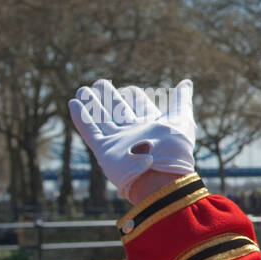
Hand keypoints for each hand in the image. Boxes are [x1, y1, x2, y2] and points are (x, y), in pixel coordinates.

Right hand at [68, 79, 197, 201]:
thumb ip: (181, 100)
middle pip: (118, 110)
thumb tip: (187, 82)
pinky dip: (81, 117)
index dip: (134, 96)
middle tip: (100, 83)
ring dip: (92, 103)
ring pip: (102, 118)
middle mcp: (133, 133)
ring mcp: (118, 141)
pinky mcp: (104, 150)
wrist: (161, 177)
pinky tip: (73, 103)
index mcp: (152, 126)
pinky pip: (89, 131)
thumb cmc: (175, 149)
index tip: (130, 90)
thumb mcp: (182, 120)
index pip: (139, 104)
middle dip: (109, 96)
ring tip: (83, 90)